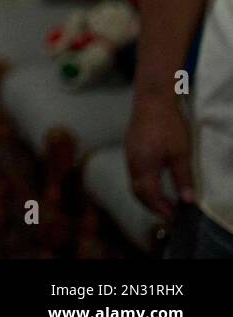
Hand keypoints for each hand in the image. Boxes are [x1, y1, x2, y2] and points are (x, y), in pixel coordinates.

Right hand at [126, 92, 194, 218]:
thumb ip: (183, 178)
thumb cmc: (168, 125)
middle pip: (138, 192)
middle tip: (169, 213)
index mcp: (144, 165)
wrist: (152, 101)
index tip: (174, 216)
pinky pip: (133, 173)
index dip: (161, 208)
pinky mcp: (130, 149)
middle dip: (152, 206)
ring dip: (147, 195)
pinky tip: (155, 182)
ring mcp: (129, 155)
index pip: (150, 195)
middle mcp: (133, 163)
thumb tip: (187, 200)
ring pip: (134, 183)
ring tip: (164, 201)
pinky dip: (144, 184)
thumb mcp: (181, 153)